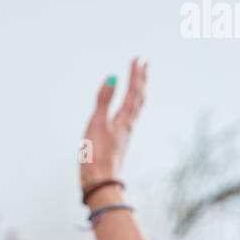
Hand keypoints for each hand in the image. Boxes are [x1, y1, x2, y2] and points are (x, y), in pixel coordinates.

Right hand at [81, 56, 146, 188]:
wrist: (100, 181)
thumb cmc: (96, 154)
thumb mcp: (96, 124)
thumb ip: (103, 100)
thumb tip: (113, 77)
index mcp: (124, 119)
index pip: (133, 92)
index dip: (136, 74)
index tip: (138, 59)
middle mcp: (128, 124)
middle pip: (139, 98)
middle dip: (141, 80)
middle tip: (143, 64)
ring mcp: (125, 133)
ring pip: (136, 108)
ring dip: (138, 91)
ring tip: (139, 82)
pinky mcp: (119, 140)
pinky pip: (130, 116)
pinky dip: (131, 105)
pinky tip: (126, 108)